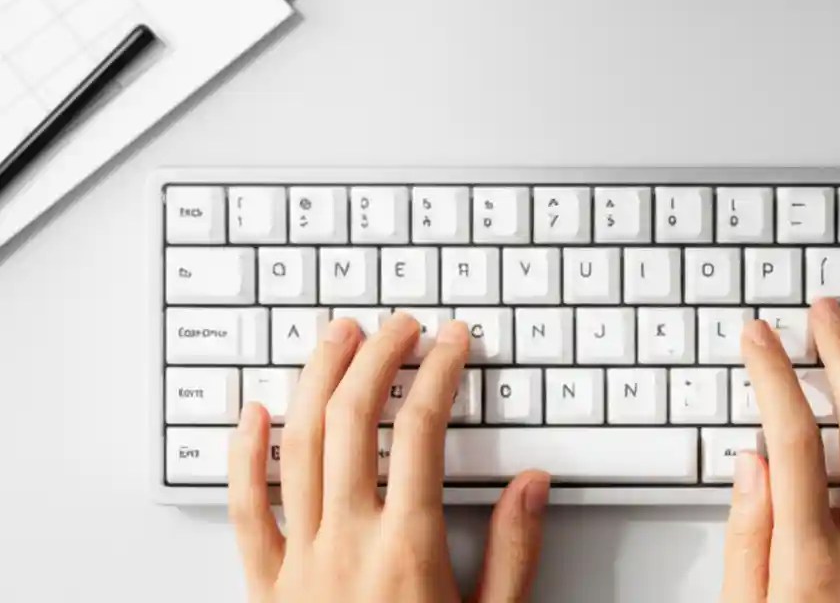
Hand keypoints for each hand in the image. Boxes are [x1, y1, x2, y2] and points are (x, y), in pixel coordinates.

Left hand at [229, 313, 550, 602]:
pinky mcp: (263, 585)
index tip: (450, 342)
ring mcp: (297, 560)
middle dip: (377, 357)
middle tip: (399, 326)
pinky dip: (244, 453)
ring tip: (337, 338)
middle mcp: (346, 541)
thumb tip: (531, 486)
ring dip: (317, 380)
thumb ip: (514, 553)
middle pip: (353, 418)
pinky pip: (244, 507)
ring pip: (298, 444)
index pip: (420, 430)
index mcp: (408, 547)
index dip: (437, 371)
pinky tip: (254, 413)